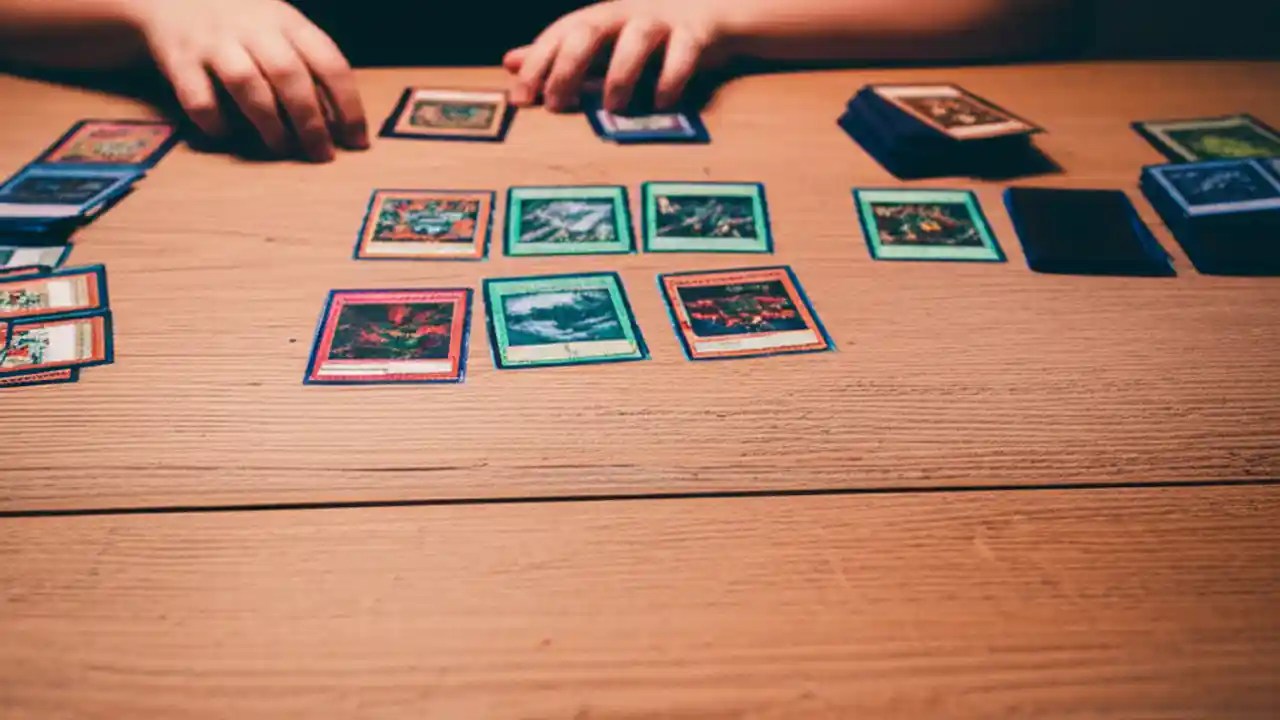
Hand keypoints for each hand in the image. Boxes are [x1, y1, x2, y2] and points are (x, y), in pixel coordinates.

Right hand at [124, 0, 367, 160]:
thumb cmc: (243, 22)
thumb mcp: (282, 27)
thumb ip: (308, 65)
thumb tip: (341, 122)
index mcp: (288, 21)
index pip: (329, 61)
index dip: (349, 105)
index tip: (357, 141)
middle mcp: (253, 28)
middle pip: (289, 74)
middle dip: (310, 121)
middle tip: (322, 155)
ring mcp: (214, 41)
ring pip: (246, 83)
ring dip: (268, 123)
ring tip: (281, 148)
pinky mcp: (178, 59)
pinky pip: (199, 97)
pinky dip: (216, 121)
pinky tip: (226, 133)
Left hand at [503, 0, 728, 112]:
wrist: (716, 11)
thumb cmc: (651, 33)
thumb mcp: (602, 43)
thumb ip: (559, 54)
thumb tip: (510, 62)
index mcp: (601, 17)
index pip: (560, 34)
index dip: (537, 64)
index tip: (520, 99)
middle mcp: (627, 14)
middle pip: (590, 31)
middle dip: (568, 68)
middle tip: (558, 105)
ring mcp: (663, 21)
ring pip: (637, 39)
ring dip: (621, 76)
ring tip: (614, 109)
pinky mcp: (697, 33)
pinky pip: (683, 53)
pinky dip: (671, 80)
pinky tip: (662, 104)